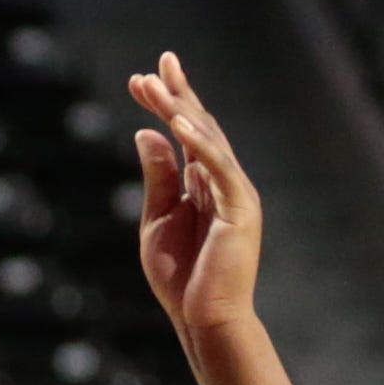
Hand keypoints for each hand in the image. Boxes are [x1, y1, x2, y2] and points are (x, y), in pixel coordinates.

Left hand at [128, 53, 263, 343]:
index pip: (187, 133)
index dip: (169, 102)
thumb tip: (146, 132)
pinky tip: (178, 123)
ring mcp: (236, 193)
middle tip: (154, 65)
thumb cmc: (182, 278)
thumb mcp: (157, 219)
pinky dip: (200, 145)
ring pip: (208, 141)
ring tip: (154, 85)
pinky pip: (220, 168)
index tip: (142, 78)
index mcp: (205, 184)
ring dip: (181, 111)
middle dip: (176, 95)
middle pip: (199, 127)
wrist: (204, 319)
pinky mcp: (241, 208)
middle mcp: (224, 181)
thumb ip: (157, 177)